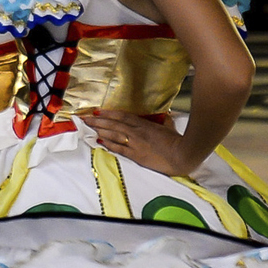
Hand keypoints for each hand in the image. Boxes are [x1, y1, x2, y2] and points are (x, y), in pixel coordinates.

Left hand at [86, 111, 200, 176]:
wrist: (182, 155)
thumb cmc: (178, 141)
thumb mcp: (170, 128)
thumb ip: (165, 121)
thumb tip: (165, 116)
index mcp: (146, 124)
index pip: (123, 117)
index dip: (109, 113)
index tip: (98, 112)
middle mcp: (138, 132)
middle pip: (114, 124)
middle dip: (98, 121)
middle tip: (85, 118)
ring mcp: (136, 144)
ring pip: (113, 134)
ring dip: (99, 130)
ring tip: (88, 127)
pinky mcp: (136, 155)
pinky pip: (118, 148)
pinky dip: (108, 143)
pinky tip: (99, 140)